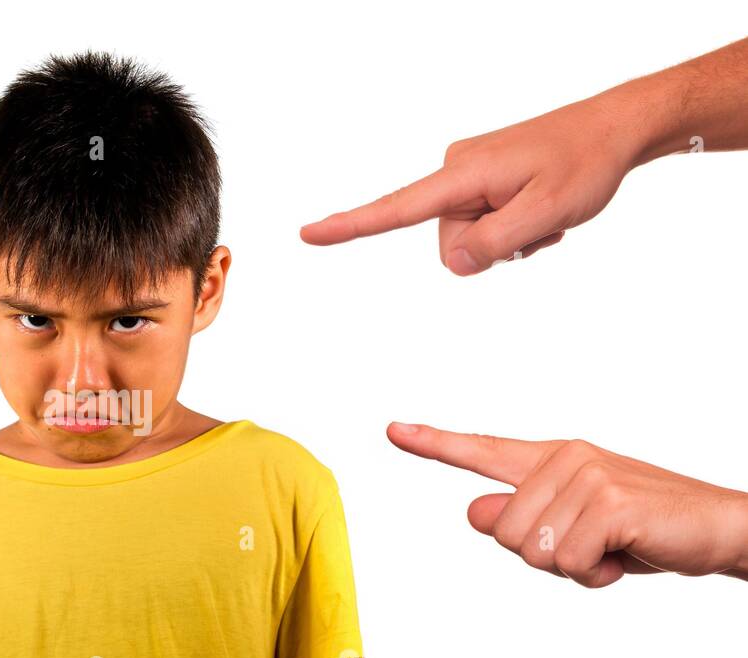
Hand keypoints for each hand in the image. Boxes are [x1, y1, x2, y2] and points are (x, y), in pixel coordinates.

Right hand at [299, 91, 650, 274]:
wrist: (616, 128)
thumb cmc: (586, 164)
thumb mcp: (547, 212)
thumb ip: (495, 244)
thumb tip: (456, 263)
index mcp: (462, 175)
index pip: (395, 209)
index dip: (349, 226)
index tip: (307, 234)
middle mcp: (455, 171)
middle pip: (452, 245)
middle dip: (493, 248)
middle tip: (539, 222)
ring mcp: (468, 176)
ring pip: (470, 240)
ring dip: (508, 238)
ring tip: (545, 213)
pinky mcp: (481, 181)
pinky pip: (483, 224)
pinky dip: (512, 228)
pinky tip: (540, 208)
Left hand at [386, 422, 747, 586]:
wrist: (717, 530)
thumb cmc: (641, 532)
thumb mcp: (573, 529)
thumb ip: (522, 519)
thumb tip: (475, 509)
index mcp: (551, 460)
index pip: (482, 450)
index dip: (434, 444)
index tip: (394, 431)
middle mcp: (564, 458)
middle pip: (502, 532)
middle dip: (543, 556)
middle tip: (592, 545)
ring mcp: (586, 475)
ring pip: (531, 550)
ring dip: (572, 566)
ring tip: (610, 547)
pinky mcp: (609, 501)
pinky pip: (567, 559)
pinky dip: (593, 573)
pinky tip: (623, 554)